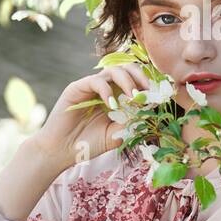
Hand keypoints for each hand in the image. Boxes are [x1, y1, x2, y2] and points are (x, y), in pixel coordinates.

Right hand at [30, 61, 151, 173]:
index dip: (148, 84)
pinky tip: (111, 104)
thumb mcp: (117, 135)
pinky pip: (96, 80)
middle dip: (142, 77)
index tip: (160, 96)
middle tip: (149, 92)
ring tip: (135, 98)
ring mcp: (90, 86)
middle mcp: (105, 87)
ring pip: (113, 70)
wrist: (61, 152)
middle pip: (127, 68)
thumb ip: (132, 123)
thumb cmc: (88, 144)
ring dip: (128, 81)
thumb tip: (150, 111)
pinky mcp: (76, 88)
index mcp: (116, 95)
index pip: (136, 80)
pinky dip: (107, 90)